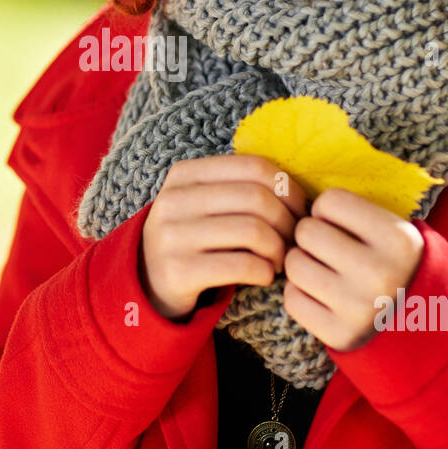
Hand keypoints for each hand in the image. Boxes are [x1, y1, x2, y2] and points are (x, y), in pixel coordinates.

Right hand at [139, 154, 308, 321]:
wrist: (148, 281)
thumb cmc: (194, 237)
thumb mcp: (204, 202)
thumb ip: (239, 186)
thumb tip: (297, 188)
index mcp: (185, 174)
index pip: (253, 167)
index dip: (288, 189)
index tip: (299, 211)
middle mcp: (173, 200)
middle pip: (257, 198)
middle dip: (288, 221)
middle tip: (293, 240)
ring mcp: (173, 236)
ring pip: (253, 231)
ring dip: (279, 249)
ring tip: (279, 259)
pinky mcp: (179, 271)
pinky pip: (242, 265)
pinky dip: (265, 271)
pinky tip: (265, 275)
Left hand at [282, 187, 424, 351]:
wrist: (421, 324)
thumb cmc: (393, 264)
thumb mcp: (393, 230)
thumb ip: (354, 212)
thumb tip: (293, 198)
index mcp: (398, 239)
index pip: (330, 201)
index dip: (328, 210)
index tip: (340, 225)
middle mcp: (381, 274)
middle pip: (306, 231)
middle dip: (311, 236)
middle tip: (327, 249)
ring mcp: (359, 308)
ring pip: (294, 264)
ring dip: (303, 264)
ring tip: (324, 270)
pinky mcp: (340, 335)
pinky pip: (291, 299)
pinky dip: (300, 294)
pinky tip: (322, 296)